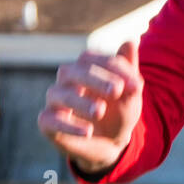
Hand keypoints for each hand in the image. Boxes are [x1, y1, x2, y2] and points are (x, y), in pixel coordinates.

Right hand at [38, 40, 143, 172]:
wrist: (111, 142)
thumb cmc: (119, 112)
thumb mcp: (130, 95)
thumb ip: (129, 72)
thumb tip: (132, 41)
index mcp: (84, 67)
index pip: (92, 59)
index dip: (113, 69)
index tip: (136, 85)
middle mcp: (66, 80)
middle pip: (74, 72)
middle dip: (96, 80)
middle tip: (117, 90)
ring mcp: (55, 100)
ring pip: (59, 94)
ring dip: (80, 101)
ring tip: (100, 111)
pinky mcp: (47, 122)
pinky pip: (50, 120)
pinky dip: (68, 125)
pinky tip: (88, 131)